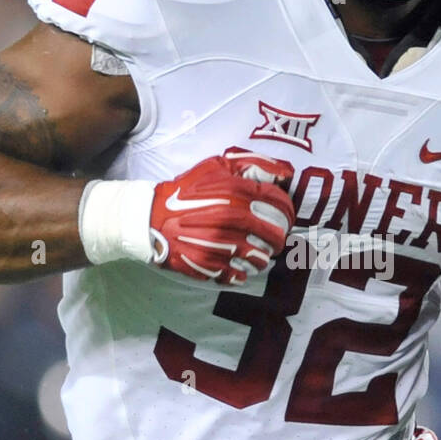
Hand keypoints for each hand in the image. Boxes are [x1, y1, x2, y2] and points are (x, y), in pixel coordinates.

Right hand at [150, 146, 294, 284]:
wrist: (152, 216)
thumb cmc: (188, 189)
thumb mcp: (218, 166)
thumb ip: (254, 164)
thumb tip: (285, 173)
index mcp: (236, 192)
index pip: (281, 204)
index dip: (288, 211)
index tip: (286, 216)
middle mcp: (231, 218)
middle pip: (276, 235)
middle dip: (278, 237)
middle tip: (273, 238)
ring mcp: (221, 244)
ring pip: (260, 259)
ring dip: (262, 256)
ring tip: (255, 251)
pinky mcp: (210, 264)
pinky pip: (240, 274)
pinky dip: (242, 271)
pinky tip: (236, 263)